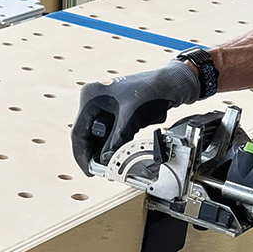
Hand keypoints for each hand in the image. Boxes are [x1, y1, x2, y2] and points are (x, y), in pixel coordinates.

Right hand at [72, 59, 202, 172]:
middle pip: (88, 133)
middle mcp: (95, 99)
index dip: (82, 154)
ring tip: (113, 161)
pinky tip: (124, 148)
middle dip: (96, 152)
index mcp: (91, 96)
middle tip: (102, 168)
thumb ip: (117, 141)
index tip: (88, 169)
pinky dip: (117, 140)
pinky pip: (112, 130)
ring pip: (101, 133)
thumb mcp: (131, 118)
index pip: (78, 131)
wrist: (173, 82)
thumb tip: (107, 161)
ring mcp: (106, 104)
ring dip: (107, 147)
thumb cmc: (152, 90)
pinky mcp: (117, 109)